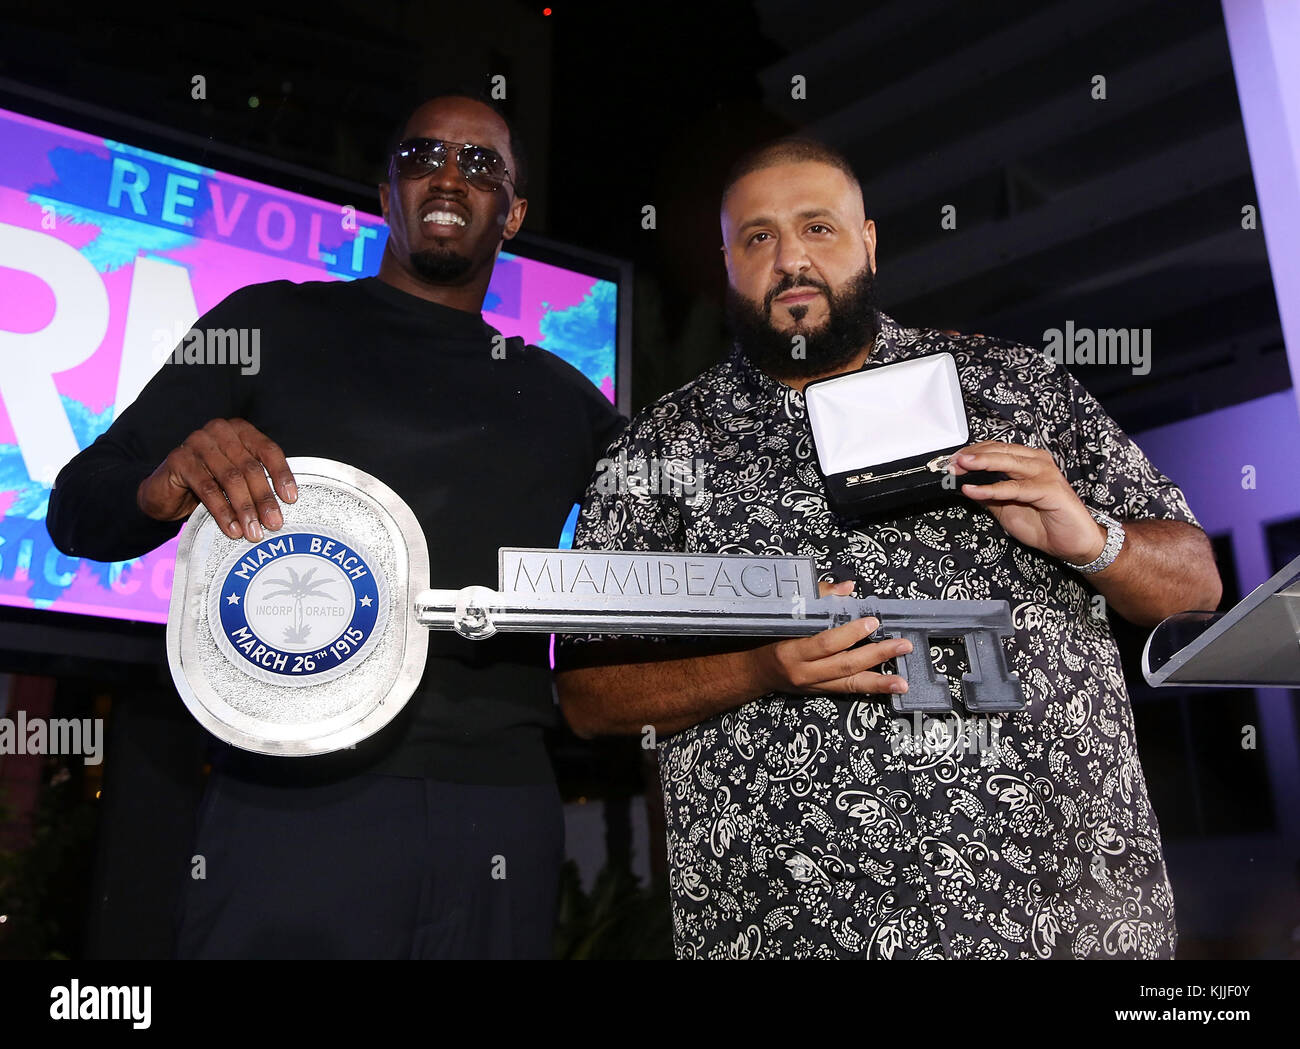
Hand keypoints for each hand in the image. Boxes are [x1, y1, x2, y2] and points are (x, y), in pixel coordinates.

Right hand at [137, 418, 296, 541]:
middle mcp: (220, 431)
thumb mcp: (237, 478)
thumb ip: (258, 480)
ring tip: (254, 532)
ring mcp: (197, 442)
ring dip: (245, 509)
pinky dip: (223, 512)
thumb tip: (286, 505)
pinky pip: (208, 489)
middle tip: (274, 524)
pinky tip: (232, 529)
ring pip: (231, 479)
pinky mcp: (180, 459)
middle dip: (264, 498)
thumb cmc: (210, 483)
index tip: (291, 499)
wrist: (166, 491)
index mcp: (240, 430)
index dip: (282, 474)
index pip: (268, 450)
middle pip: (250, 467)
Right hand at [749, 579, 911, 695]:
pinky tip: (887, 685)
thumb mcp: (784, 616)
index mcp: (792, 650)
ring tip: (902, 682)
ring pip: (849, 685)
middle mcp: (804, 672)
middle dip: (876, 656)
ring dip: (879, 682)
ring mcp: (813, 686)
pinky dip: (868, 687)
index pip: (825, 642)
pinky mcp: (820, 692)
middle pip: (845, 665)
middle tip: (901, 646)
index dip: (850, 633)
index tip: (872, 622)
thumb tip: (847, 588)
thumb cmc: (765, 639)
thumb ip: (817, 598)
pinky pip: (846, 690)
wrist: (752, 672)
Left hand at [949, 440, 1105, 563]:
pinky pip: (1015, 488)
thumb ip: (987, 494)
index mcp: (1028, 461)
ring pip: (1007, 463)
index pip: (995, 449)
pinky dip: (992, 489)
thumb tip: (962, 484)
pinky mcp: (1049, 490)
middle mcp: (1037, 462)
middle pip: (999, 451)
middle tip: (950, 463)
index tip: (950, 461)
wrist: (1073, 543)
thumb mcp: (1005, 508)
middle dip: (971, 456)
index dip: (971, 452)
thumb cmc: (1045, 523)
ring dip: (980, 464)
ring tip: (959, 468)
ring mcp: (1045, 474)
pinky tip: (974, 490)